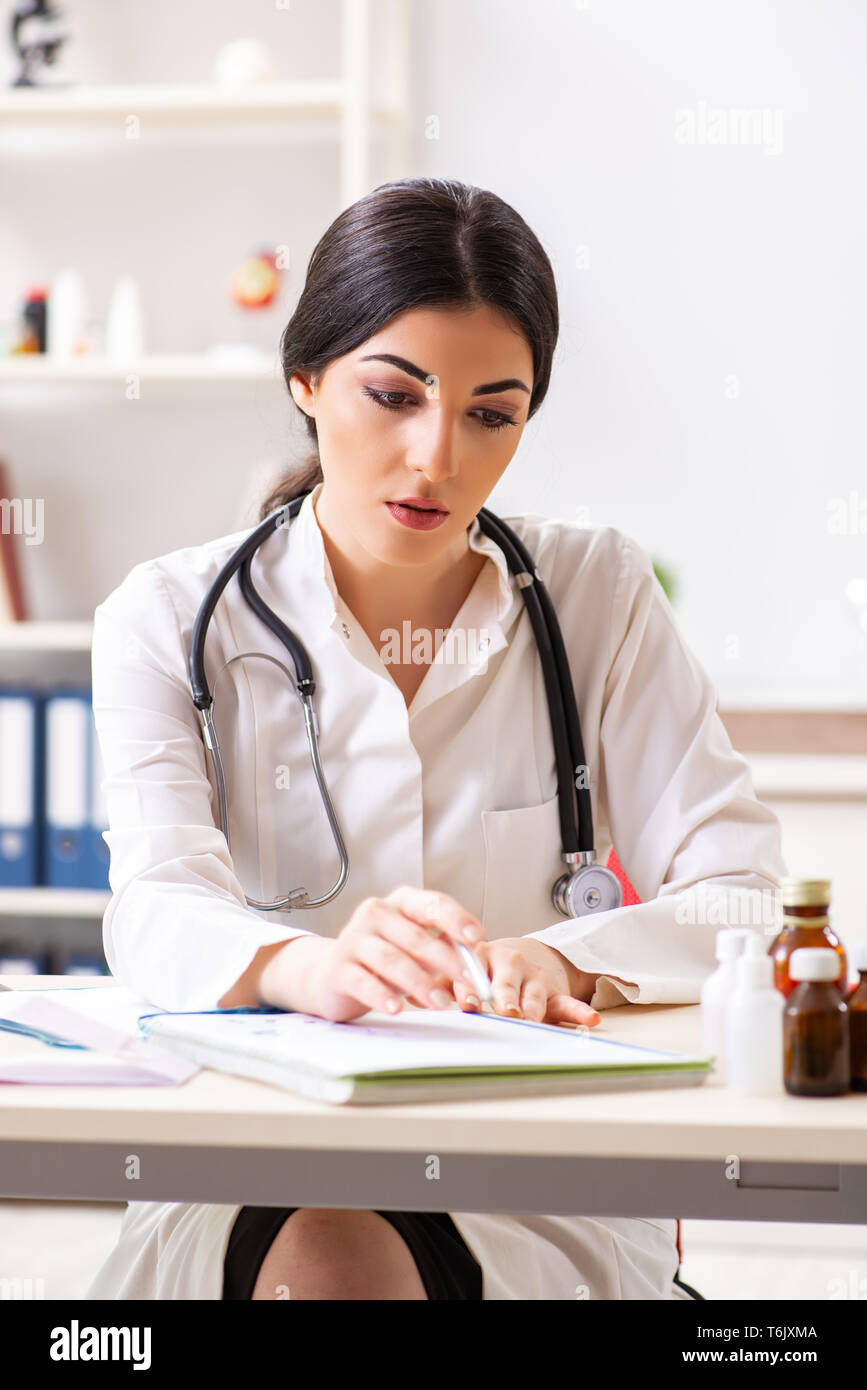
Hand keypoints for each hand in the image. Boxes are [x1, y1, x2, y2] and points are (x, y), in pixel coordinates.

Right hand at [264, 887, 487, 1022]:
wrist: (331, 975)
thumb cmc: (384, 960)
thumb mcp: (416, 951)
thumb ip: (443, 953)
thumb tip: (474, 970)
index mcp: (401, 903)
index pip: (432, 904)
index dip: (456, 920)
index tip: (478, 937)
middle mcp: (375, 914)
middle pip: (415, 936)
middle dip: (445, 961)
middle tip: (467, 982)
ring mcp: (354, 939)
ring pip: (391, 960)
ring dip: (419, 982)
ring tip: (440, 1003)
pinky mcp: (338, 968)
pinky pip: (363, 981)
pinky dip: (382, 995)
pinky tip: (396, 1008)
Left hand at [452, 937, 600, 1028]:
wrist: (526, 953)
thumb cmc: (486, 967)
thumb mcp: (461, 968)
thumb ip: (442, 980)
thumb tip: (416, 994)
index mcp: (480, 957)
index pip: (474, 973)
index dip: (470, 988)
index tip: (468, 1003)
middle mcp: (508, 964)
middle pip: (505, 983)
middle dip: (503, 997)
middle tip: (503, 1011)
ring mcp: (532, 977)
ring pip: (534, 995)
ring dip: (532, 1007)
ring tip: (530, 1018)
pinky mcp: (553, 991)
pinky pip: (565, 1002)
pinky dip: (577, 1010)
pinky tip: (588, 1018)